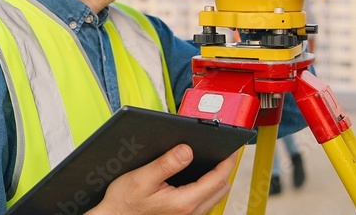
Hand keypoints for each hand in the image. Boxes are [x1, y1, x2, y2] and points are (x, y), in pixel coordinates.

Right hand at [86, 145, 235, 214]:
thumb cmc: (125, 202)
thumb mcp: (142, 178)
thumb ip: (166, 163)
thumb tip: (187, 150)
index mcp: (184, 201)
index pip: (216, 179)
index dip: (226, 162)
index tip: (230, 148)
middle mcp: (190, 212)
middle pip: (220, 189)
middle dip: (223, 170)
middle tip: (220, 153)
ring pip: (214, 197)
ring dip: (215, 180)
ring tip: (210, 163)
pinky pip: (203, 203)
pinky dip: (206, 189)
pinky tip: (195, 179)